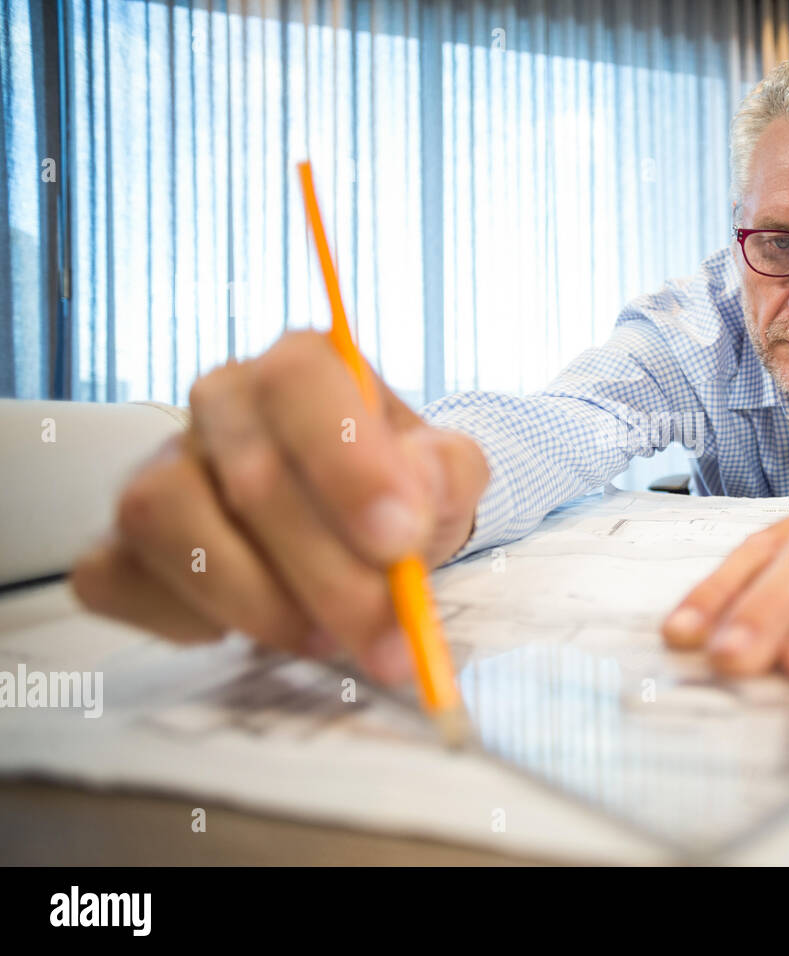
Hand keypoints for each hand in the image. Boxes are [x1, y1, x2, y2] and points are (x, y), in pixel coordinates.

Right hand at [71, 330, 488, 683]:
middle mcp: (220, 404)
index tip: (398, 542)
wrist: (360, 532)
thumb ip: (444, 473)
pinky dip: (188, 621)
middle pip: (250, 477)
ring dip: (261, 603)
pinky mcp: (122, 543)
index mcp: (300, 368)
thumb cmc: (399, 495)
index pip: (298, 384)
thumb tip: (410, 501)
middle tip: (388, 638)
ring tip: (330, 639)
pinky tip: (255, 631)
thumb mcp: (447, 474)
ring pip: (171, 524)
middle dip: (330, 576)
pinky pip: (119, 579)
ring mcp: (159, 469)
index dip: (346, 465)